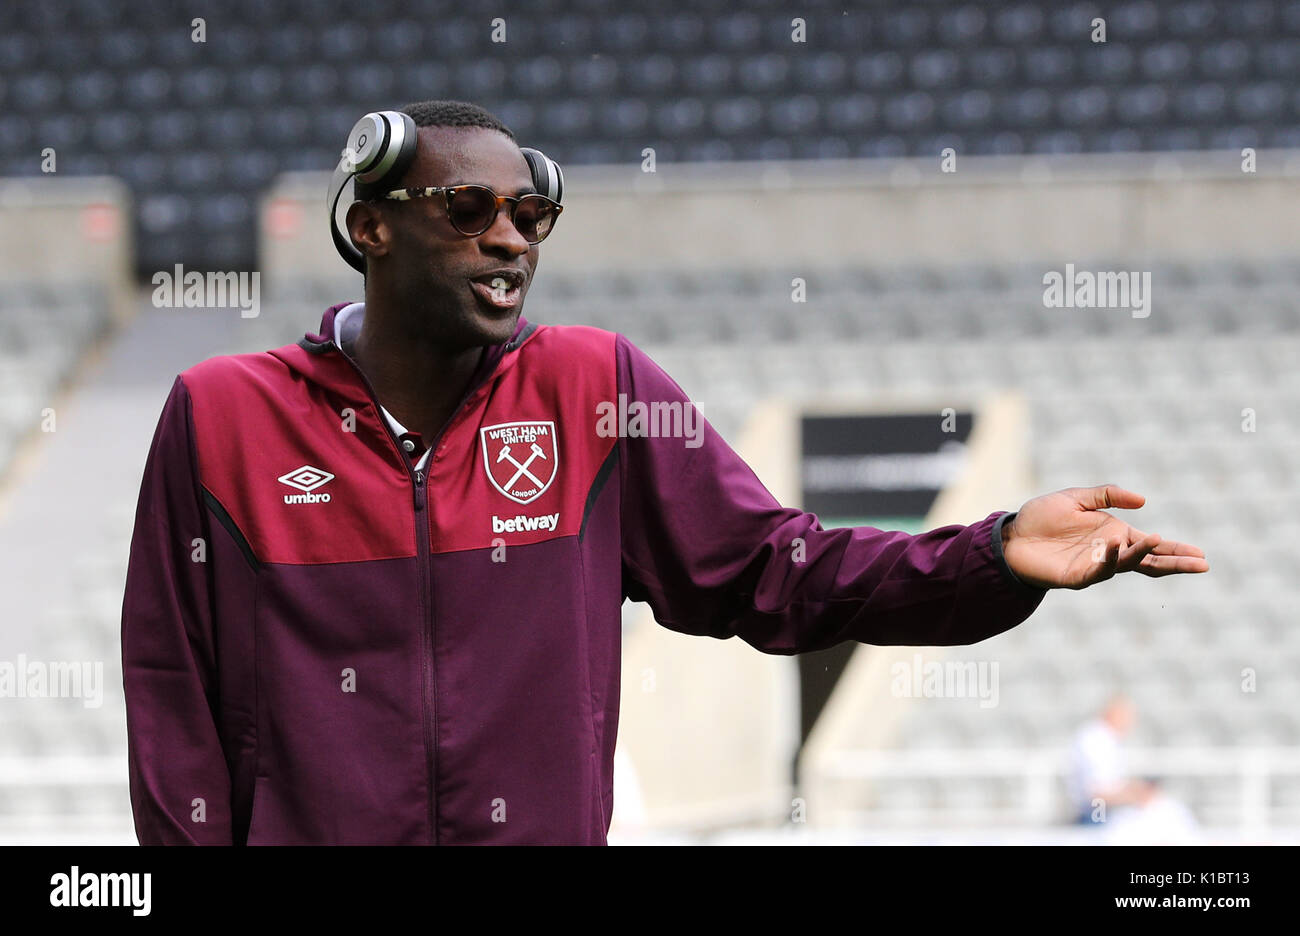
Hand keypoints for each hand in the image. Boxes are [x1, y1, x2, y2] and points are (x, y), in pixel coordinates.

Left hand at [1001, 484, 1208, 589]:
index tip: (1201, 554)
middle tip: (1202, 564)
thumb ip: (1108, 495)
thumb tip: (1143, 500)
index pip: (1151, 546)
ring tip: (1156, 539)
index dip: (1175, 549)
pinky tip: (1115, 546)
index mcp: (1114, 535)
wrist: (1011, 536)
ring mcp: (1095, 566)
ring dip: (1142, 553)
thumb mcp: (1077, 498)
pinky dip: (1108, 559)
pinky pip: (1098, 570)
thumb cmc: (1042, 518)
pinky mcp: (1077, 576)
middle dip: (1175, 563)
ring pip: (1126, 564)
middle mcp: (1110, 553)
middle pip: (1149, 561)